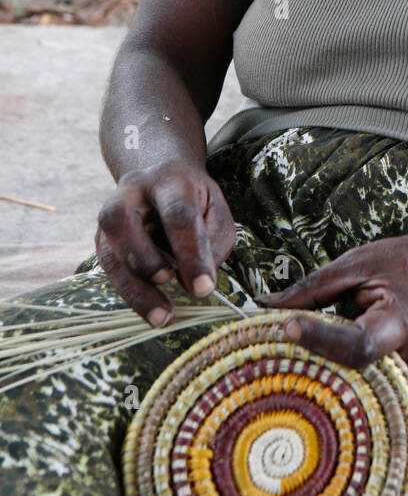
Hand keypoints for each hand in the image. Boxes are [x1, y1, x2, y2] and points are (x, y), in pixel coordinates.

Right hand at [95, 159, 235, 326]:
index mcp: (169, 178)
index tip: (204, 288)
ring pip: (108, 249)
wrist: (161, 180)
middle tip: (169, 283)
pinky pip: (108, 268)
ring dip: (134, 288)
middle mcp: (131, 190)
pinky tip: (150, 310)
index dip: (191, 253)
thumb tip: (199, 282)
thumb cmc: (194, 200)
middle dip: (145, 259)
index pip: (177, 213)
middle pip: (122, 220)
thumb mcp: (217, 210)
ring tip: (162, 317)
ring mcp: (110, 212)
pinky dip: (129, 293)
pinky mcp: (102, 237)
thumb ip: (215, 242)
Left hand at [256, 232, 407, 374]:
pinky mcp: (397, 384)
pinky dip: (333, 366)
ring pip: (350, 381)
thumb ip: (314, 289)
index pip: (357, 346)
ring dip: (317, 365)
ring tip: (294, 344)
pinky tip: (318, 351)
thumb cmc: (406, 263)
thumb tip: (267, 307)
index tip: (288, 325)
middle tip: (276, 339)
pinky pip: (358, 380)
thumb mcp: (358, 263)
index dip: (321, 340)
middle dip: (307, 358)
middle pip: (348, 372)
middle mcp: (405, 360)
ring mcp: (404, 377)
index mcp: (401, 323)